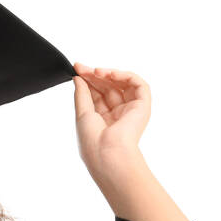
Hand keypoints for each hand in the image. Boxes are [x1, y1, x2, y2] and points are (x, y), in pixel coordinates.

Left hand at [72, 63, 149, 178]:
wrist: (107, 153)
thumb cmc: (93, 140)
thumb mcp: (82, 113)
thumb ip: (81, 94)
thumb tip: (78, 77)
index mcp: (103, 119)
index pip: (97, 93)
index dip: (88, 80)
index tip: (77, 69)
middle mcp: (118, 113)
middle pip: (108, 86)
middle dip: (95, 75)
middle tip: (82, 68)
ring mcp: (131, 109)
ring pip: (122, 83)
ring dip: (109, 74)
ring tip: (96, 72)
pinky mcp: (143, 106)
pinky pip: (138, 85)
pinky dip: (125, 75)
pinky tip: (111, 74)